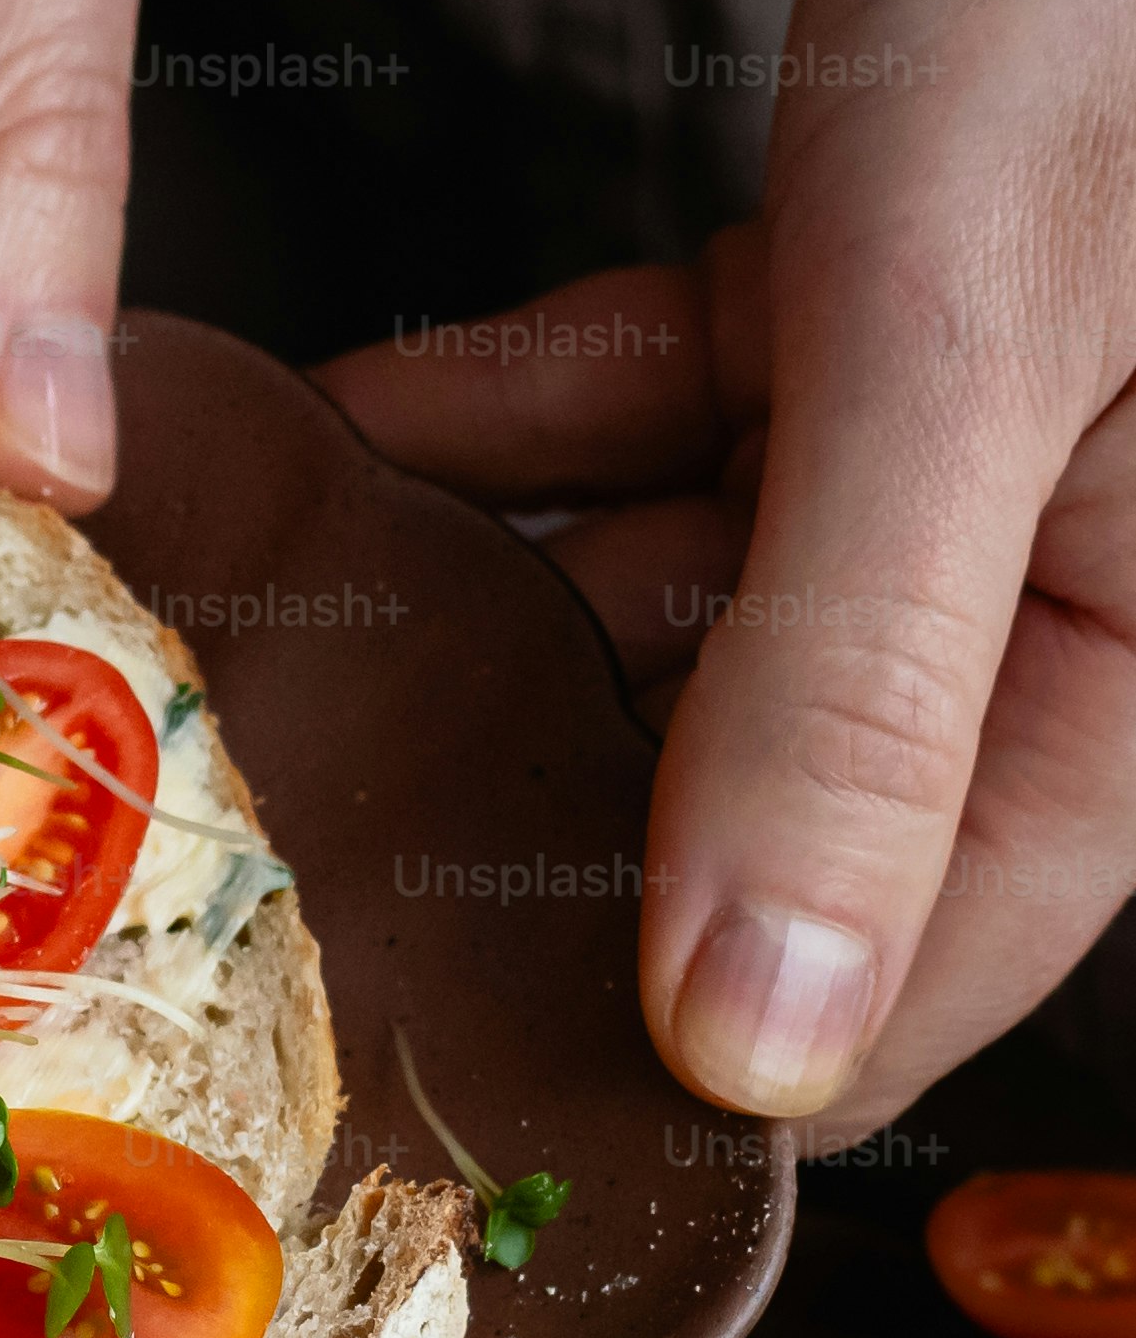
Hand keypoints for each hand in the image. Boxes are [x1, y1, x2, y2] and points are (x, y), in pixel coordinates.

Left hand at [323, 0, 1135, 1144]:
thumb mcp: (973, 329)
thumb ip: (850, 689)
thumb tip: (758, 1038)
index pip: (927, 944)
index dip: (698, 1019)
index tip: (460, 1061)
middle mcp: (1080, 557)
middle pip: (784, 775)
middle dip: (552, 780)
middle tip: (304, 833)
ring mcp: (977, 417)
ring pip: (700, 583)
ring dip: (499, 580)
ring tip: (282, 617)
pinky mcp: (887, 276)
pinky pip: (680, 400)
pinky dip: (529, 404)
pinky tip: (366, 414)